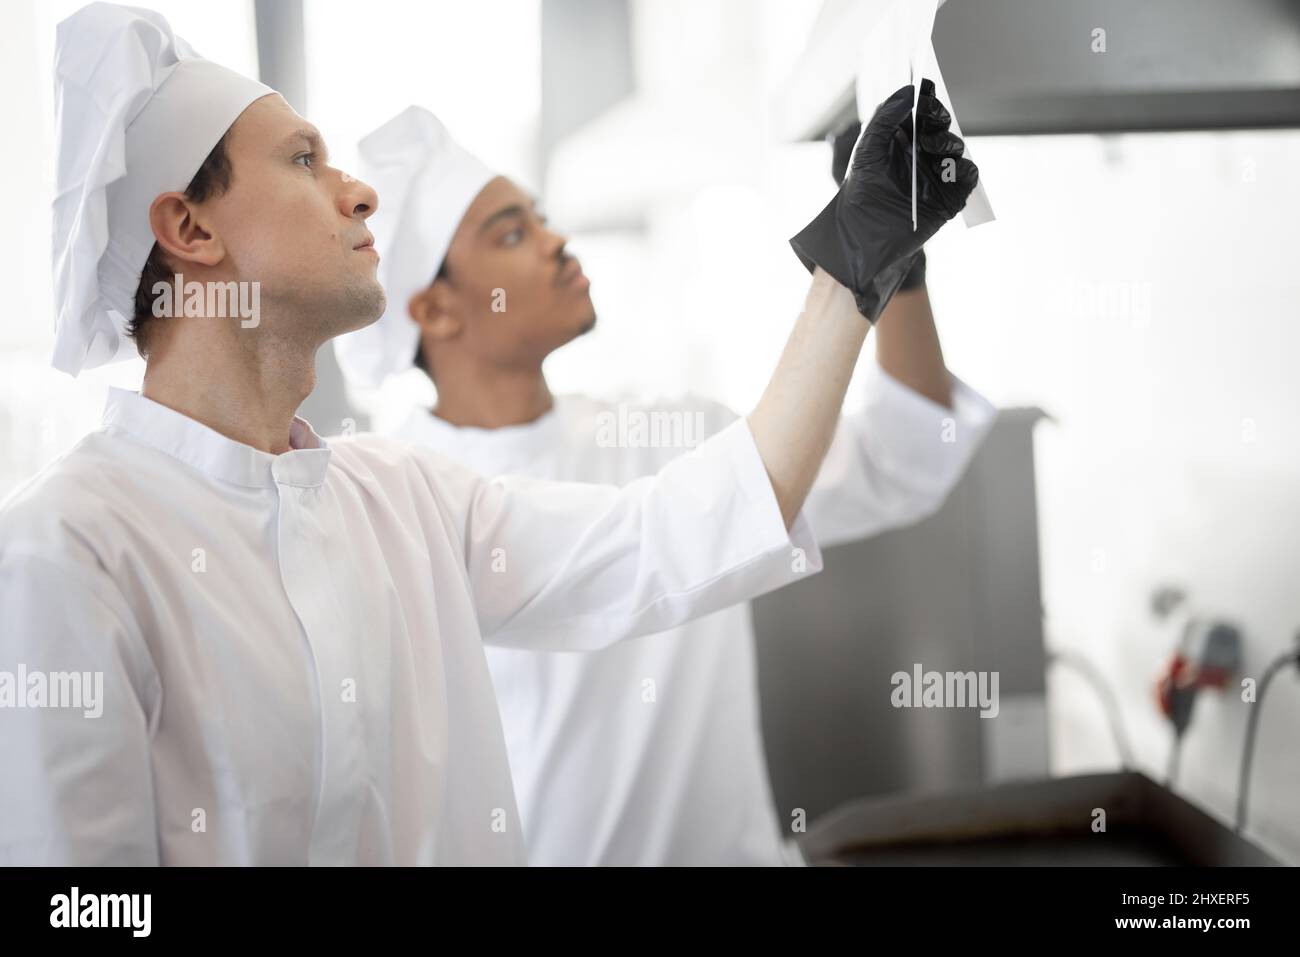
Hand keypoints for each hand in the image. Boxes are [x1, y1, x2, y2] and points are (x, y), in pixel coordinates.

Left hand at [794, 79, 974, 320]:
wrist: (864, 233)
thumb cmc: (860, 192)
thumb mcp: (867, 149)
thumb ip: (885, 117)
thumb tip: (909, 91)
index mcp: (902, 143)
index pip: (922, 115)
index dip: (928, 105)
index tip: (926, 100)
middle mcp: (921, 156)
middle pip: (942, 128)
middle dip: (940, 122)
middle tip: (931, 124)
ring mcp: (936, 176)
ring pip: (956, 148)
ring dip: (949, 144)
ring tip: (932, 150)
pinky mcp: (949, 197)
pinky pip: (967, 175)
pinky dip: (963, 168)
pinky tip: (946, 170)